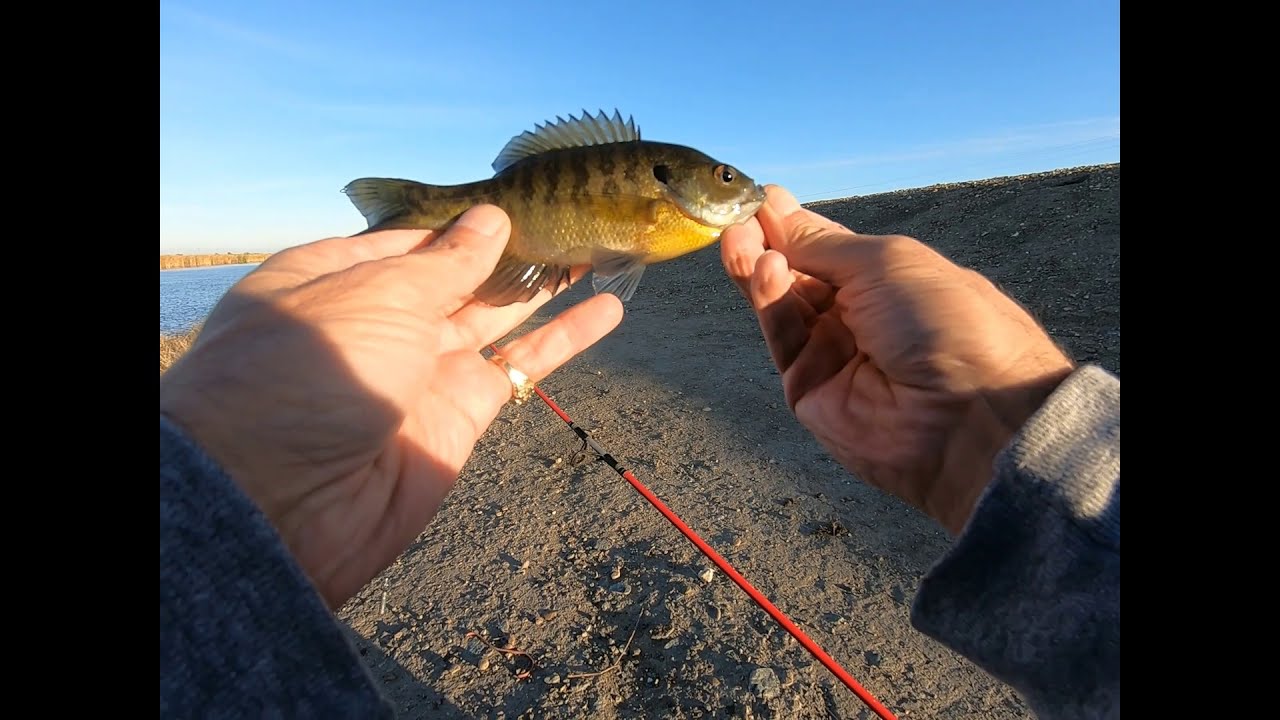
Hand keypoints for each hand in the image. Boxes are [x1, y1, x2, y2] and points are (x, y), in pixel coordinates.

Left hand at [159, 205, 622, 607]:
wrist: (285, 499)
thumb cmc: (310, 368)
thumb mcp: (377, 293)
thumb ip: (446, 260)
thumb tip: (492, 219)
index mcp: (337, 275)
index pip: (412, 236)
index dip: (464, 217)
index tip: (518, 193)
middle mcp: (380, 320)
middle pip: (458, 274)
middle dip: (510, 247)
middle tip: (571, 213)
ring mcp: (423, 368)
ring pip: (497, 314)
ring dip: (546, 283)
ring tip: (598, 245)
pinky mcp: (462, 411)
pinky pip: (521, 366)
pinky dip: (565, 340)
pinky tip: (608, 310)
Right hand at [721, 186, 1072, 534]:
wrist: (969, 417)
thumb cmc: (945, 322)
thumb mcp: (886, 262)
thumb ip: (822, 243)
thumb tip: (778, 212)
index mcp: (889, 281)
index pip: (828, 247)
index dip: (795, 224)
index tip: (761, 198)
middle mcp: (859, 316)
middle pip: (798, 275)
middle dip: (769, 243)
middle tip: (737, 215)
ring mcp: (832, 354)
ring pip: (782, 305)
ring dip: (759, 268)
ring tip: (738, 237)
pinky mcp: (807, 389)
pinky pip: (783, 338)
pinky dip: (769, 302)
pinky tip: (765, 269)